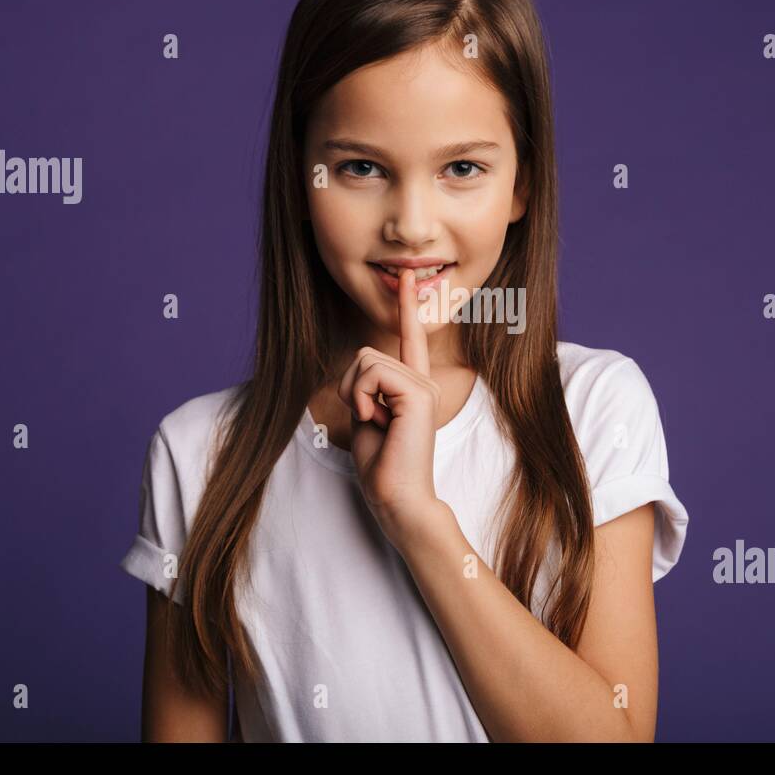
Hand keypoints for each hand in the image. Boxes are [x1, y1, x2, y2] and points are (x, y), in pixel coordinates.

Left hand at [338, 268, 442, 548]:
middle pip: (365, 354)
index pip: (409, 337)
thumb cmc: (381, 467)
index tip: (405, 275)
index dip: (406, 306)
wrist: (398, 498)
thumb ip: (364, 390)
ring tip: (375, 424)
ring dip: (356, 395)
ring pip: (366, 361)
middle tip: (369, 421)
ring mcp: (423, 385)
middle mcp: (422, 381)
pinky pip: (372, 375)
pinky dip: (362, 399)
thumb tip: (358, 371)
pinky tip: (379, 422)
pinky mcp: (418, 393)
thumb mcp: (366, 419)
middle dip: (351, 387)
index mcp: (411, 386)